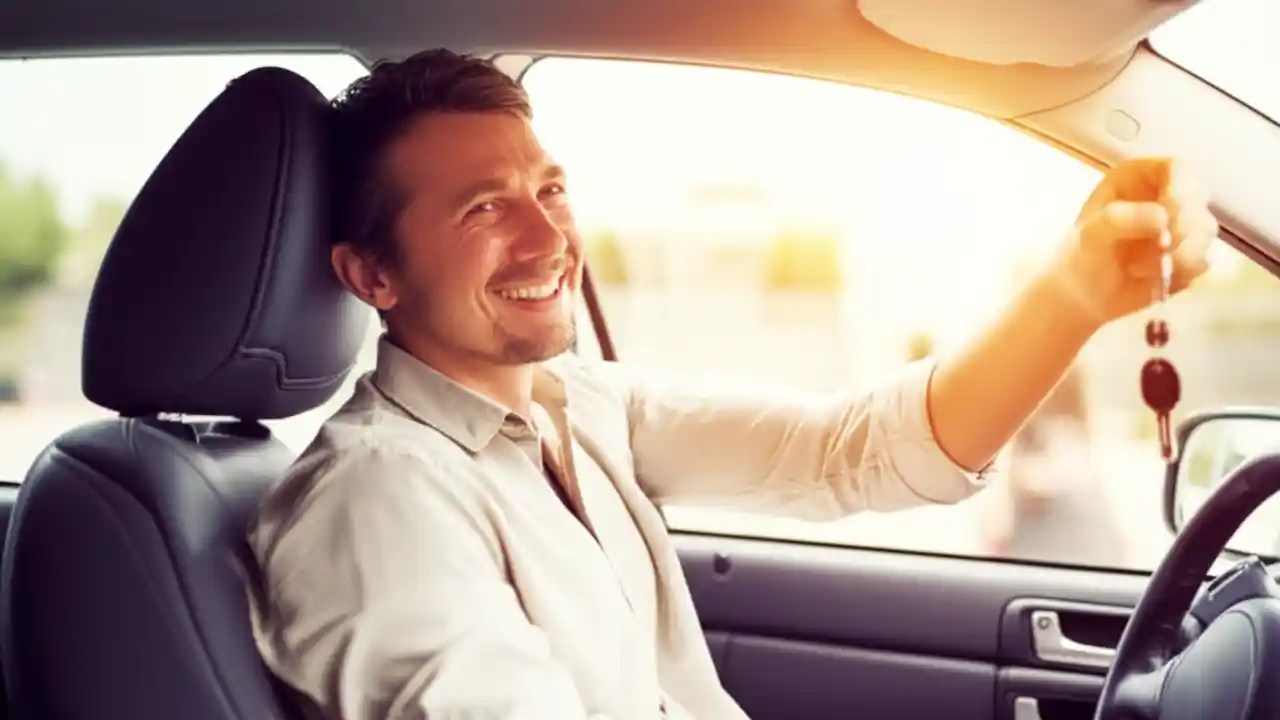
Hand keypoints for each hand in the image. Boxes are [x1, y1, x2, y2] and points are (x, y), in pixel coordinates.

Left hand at [1046, 157, 1218, 328]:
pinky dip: (1185, 271)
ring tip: (1150, 268)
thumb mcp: (1090, 235)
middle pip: (1198, 197)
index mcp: (1137, 180)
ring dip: (1186, 251)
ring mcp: (1178, 227)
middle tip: (1166, 246)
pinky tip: (1157, 279)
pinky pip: (1204, 259)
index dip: (1180, 189)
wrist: (1082, 300)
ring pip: (1206, 229)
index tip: (1171, 214)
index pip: (1175, 169)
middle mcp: (1162, 198)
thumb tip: (1162, 218)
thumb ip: (1120, 220)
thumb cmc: (1080, 258)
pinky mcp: (1186, 256)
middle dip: (1187, 224)